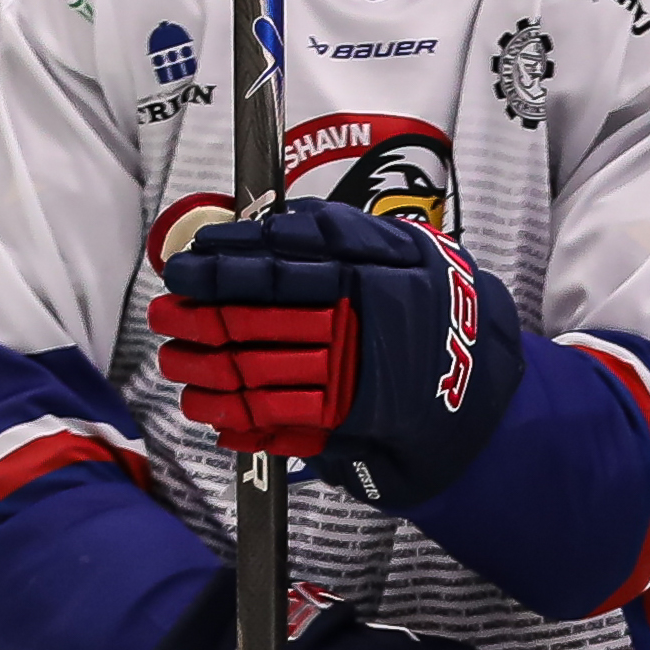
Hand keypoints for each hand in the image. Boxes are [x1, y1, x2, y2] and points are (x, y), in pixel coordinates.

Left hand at [149, 194, 532, 502]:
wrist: (485, 393)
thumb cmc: (444, 314)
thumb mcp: (411, 253)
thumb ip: (348, 235)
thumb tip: (281, 225)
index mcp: (360, 279)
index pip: (274, 267)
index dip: (223, 265)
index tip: (185, 265)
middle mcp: (348, 326)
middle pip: (253, 320)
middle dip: (199, 318)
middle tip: (164, 314)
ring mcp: (344, 378)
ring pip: (255, 372)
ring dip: (205, 370)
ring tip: (175, 364)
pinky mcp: (343, 424)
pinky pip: (277, 421)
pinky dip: (237, 420)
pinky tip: (209, 413)